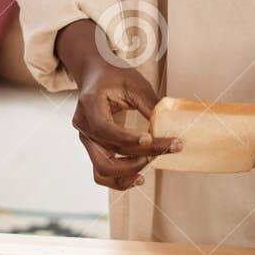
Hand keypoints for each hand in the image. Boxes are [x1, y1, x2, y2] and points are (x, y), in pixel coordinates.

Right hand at [57, 19, 179, 190]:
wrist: (96, 75)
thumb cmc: (115, 76)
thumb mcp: (135, 83)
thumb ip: (150, 105)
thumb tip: (170, 127)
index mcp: (89, 105)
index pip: (105, 129)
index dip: (127, 139)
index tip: (150, 139)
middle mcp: (83, 126)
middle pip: (104, 158)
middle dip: (135, 160)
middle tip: (163, 150)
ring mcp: (87, 140)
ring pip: (102, 171)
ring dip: (128, 174)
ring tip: (152, 164)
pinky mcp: (94, 148)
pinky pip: (103, 172)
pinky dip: (120, 179)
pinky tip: (139, 176)